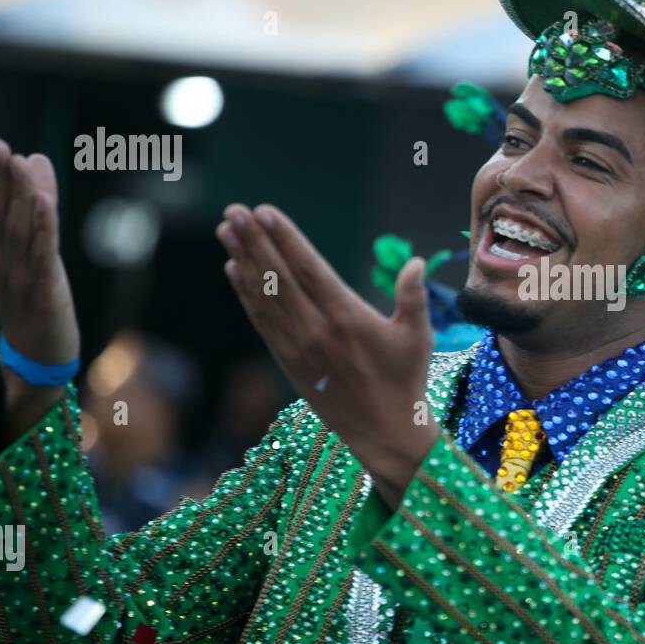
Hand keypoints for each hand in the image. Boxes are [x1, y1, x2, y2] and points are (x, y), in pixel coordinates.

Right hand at [0, 138, 80, 438]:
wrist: (39, 358)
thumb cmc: (38, 303)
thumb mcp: (37, 257)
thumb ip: (39, 216)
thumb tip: (37, 175)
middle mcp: (4, 261)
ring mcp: (21, 276)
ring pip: (17, 228)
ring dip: (17, 194)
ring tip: (16, 160)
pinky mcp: (44, 289)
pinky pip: (42, 253)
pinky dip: (43, 225)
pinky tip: (43, 201)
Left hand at [216, 203, 437, 504]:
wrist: (383, 431)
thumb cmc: (405, 379)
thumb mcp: (417, 336)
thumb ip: (414, 296)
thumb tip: (416, 262)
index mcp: (347, 317)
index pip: (309, 269)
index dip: (285, 239)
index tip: (265, 212)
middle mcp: (316, 329)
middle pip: (278, 277)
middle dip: (254, 241)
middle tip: (235, 212)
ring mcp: (298, 346)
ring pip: (264, 296)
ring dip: (243, 261)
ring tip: (226, 232)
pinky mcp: (288, 361)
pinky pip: (261, 321)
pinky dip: (245, 295)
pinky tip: (234, 272)